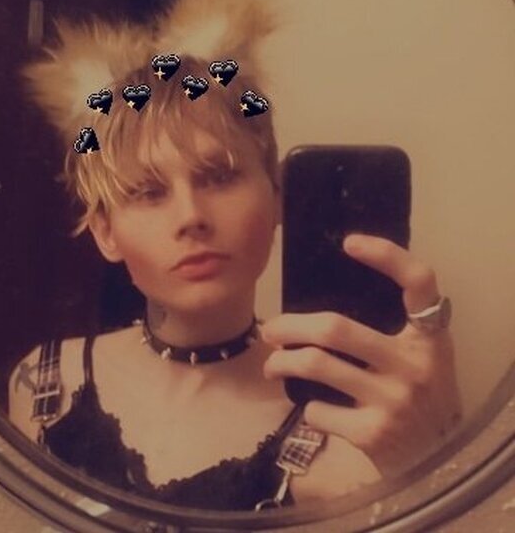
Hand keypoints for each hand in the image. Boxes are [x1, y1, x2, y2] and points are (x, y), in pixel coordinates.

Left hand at [262, 233, 462, 477]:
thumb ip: (390, 334)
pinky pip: (318, 409)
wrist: (438, 465)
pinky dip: (307, 407)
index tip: (350, 242)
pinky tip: (313, 407)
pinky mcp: (373, 434)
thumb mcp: (421, 361)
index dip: (387, 256)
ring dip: (282, 363)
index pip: (419, 284)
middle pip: (335, 329)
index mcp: (429, 340)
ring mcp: (393, 401)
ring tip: (271, 365)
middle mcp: (414, 366)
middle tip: (270, 330)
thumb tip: (320, 313)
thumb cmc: (421, 400)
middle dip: (289, 327)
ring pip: (316, 365)